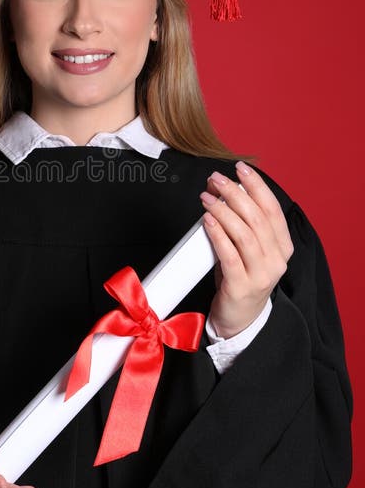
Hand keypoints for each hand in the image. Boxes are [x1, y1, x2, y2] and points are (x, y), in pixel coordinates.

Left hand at [200, 161, 293, 338]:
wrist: (239, 319)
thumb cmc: (240, 278)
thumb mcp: (247, 249)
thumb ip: (240, 223)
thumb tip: (218, 190)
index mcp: (283, 247)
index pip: (272, 209)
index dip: (257, 186)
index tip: (241, 168)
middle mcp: (277, 260)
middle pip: (257, 218)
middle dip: (235, 193)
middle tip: (215, 179)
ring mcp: (262, 275)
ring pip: (245, 234)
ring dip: (224, 210)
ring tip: (206, 197)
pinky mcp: (242, 287)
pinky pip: (230, 255)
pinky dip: (218, 234)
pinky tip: (207, 220)